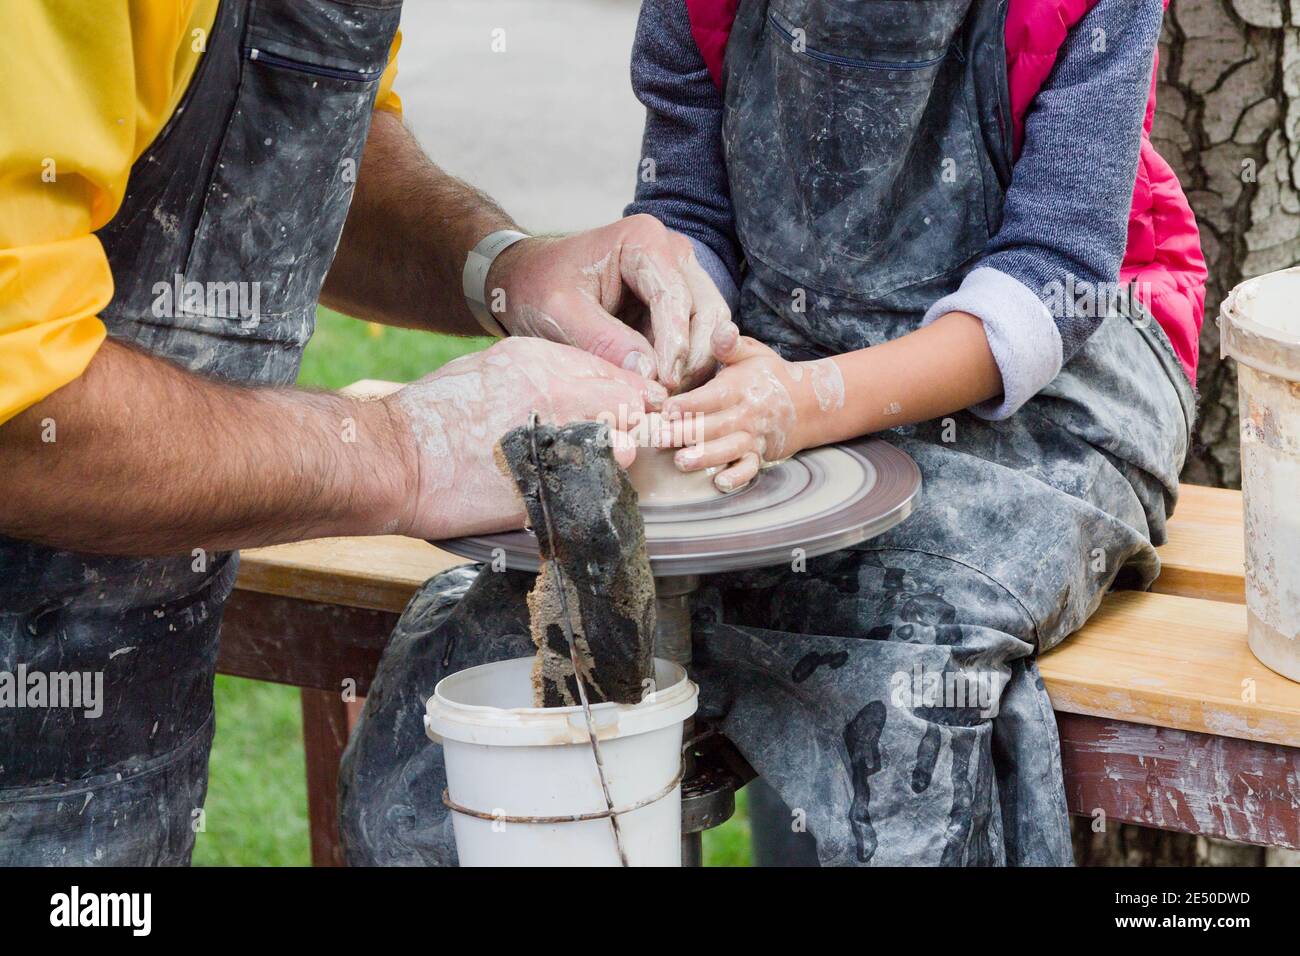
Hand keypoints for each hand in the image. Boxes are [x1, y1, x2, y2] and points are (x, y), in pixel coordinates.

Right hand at [384, 338, 662, 538]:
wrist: (394, 461)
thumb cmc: (432, 419)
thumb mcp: (489, 372)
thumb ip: (541, 377)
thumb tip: (581, 391)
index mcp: (538, 359)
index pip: (613, 370)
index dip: (625, 394)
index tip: (626, 411)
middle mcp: (555, 390)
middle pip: (627, 404)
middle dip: (629, 423)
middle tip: (618, 441)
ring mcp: (555, 435)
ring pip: (622, 444)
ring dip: (617, 458)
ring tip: (592, 466)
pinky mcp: (550, 480)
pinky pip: (596, 484)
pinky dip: (596, 489)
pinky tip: (574, 490)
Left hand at [486, 215, 730, 392]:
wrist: (527, 281)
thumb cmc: (538, 287)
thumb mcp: (561, 313)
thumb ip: (603, 340)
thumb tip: (648, 374)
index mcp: (644, 240)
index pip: (675, 297)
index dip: (674, 345)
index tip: (666, 383)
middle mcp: (671, 252)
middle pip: (706, 310)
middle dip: (691, 356)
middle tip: (672, 397)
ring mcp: (679, 276)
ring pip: (710, 325)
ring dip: (694, 363)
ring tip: (669, 397)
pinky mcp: (676, 303)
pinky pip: (696, 336)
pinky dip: (687, 364)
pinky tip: (669, 391)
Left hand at [661, 326, 844, 491]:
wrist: (807, 402)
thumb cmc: (767, 376)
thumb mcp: (752, 353)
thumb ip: (730, 345)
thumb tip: (722, 329)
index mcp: (741, 388)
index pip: (714, 396)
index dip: (691, 403)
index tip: (667, 408)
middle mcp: (748, 414)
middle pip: (715, 425)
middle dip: (686, 432)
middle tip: (660, 438)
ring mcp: (754, 437)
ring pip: (729, 449)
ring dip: (706, 457)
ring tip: (682, 462)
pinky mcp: (759, 455)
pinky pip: (750, 468)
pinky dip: (737, 477)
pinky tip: (720, 483)